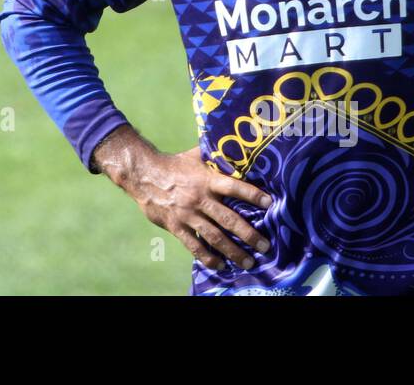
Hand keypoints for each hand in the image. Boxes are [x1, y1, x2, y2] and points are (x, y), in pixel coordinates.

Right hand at [118, 143, 272, 270]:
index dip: (252, 195)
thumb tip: (237, 148)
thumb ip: (216, 156)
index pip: (234, 187)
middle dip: (249, 234)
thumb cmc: (174, 165)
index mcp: (206, 179)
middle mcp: (199, 198)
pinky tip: (220, 264)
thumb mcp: (195, 156)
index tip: (270, 204)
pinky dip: (208, 256)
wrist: (144, 174)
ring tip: (248, 261)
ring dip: (233, 251)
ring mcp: (187, 214)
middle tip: (264, 246)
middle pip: (228, 219)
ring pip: (214, 236)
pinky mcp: (176, 226)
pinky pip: (194, 244)